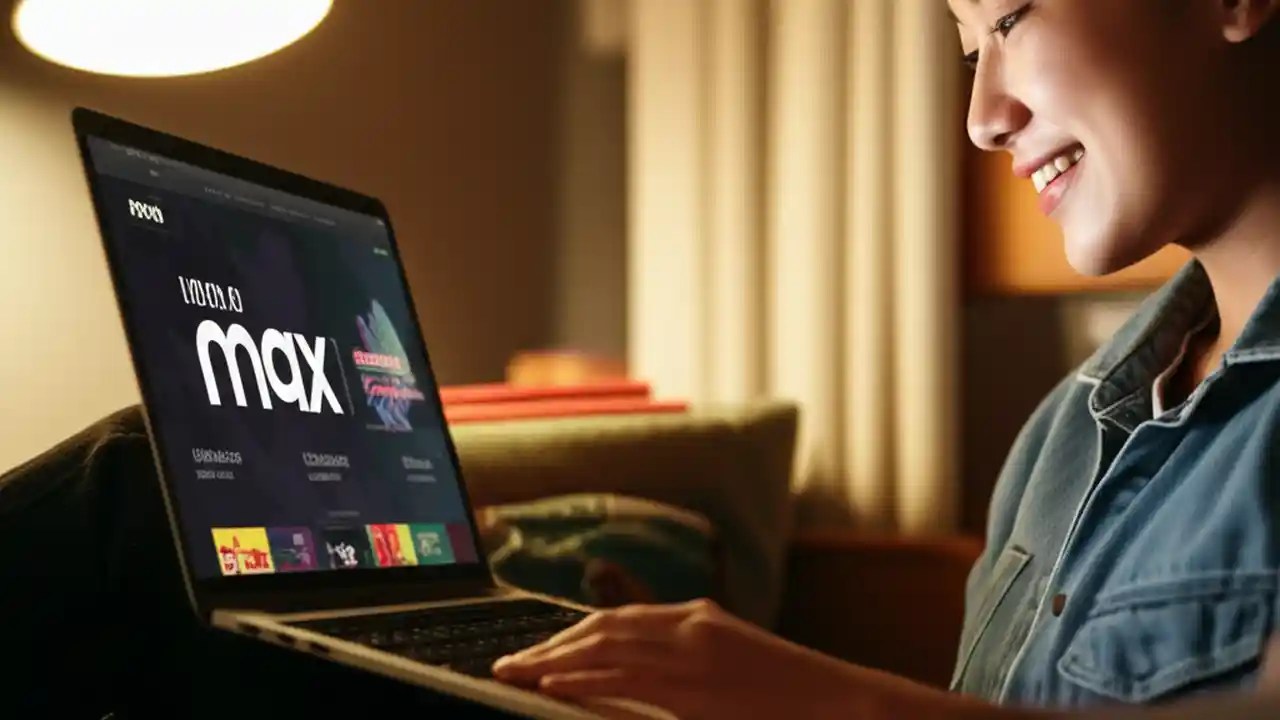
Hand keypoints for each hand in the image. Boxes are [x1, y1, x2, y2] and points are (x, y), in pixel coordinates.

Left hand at [491, 598, 875, 718]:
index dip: (574, 632)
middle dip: (552, 643)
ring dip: (553, 659)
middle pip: (602, 627)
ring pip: (604, 648)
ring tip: (517, 671)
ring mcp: (691, 652)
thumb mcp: (733, 667)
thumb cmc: (791, 695)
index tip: (542, 648)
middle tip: (514, 660)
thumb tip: (639, 678)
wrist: (841, 703)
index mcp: (698, 616)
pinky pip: (622, 678)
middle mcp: (689, 625)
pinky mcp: (693, 685)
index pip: (619, 619)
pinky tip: (551, 684)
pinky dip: (581, 678)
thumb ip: (688, 665)